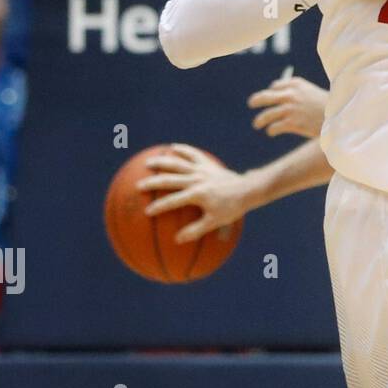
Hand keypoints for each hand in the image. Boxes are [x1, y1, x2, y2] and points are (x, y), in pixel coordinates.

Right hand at [138, 144, 254, 243]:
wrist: (248, 189)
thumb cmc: (232, 208)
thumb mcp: (216, 222)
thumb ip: (196, 231)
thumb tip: (177, 240)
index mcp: (197, 194)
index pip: (173, 201)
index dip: (159, 207)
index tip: (146, 212)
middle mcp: (197, 180)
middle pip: (170, 180)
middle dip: (153, 182)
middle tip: (138, 186)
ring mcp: (202, 169)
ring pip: (178, 163)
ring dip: (162, 162)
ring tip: (148, 162)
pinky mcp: (207, 163)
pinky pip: (193, 154)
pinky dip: (183, 150)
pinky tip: (173, 147)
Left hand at [247, 74, 327, 137]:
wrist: (339, 117)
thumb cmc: (327, 106)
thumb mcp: (312, 93)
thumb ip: (297, 91)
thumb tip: (277, 94)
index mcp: (296, 84)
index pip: (276, 86)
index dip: (272, 92)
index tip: (271, 96)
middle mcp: (290, 95)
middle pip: (265, 97)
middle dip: (256, 100)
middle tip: (251, 103)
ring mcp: (290, 109)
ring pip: (267, 115)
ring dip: (260, 120)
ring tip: (257, 124)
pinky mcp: (292, 123)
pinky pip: (274, 127)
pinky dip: (271, 130)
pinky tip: (271, 132)